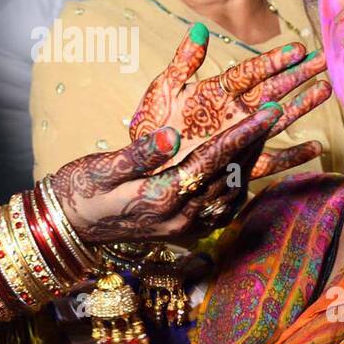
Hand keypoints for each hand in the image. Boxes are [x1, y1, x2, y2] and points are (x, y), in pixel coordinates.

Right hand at [50, 101, 285, 245]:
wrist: (66, 229)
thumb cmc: (80, 190)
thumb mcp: (103, 167)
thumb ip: (139, 152)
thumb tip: (171, 133)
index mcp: (161, 197)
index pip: (213, 160)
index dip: (244, 134)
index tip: (268, 111)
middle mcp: (179, 217)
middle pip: (231, 176)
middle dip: (256, 142)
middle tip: (276, 111)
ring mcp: (183, 229)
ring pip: (231, 193)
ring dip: (251, 162)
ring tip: (264, 132)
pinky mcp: (182, 232)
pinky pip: (222, 210)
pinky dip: (238, 186)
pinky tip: (244, 169)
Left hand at [129, 24, 331, 179]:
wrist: (144, 167)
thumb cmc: (151, 127)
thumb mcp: (162, 92)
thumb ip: (182, 64)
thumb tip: (197, 29)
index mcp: (216, 92)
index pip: (248, 72)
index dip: (272, 61)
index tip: (297, 49)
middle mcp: (233, 112)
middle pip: (271, 90)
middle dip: (297, 75)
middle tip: (324, 58)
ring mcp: (239, 137)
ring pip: (277, 119)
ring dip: (301, 105)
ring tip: (325, 89)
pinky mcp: (240, 164)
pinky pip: (270, 161)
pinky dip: (292, 156)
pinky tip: (315, 148)